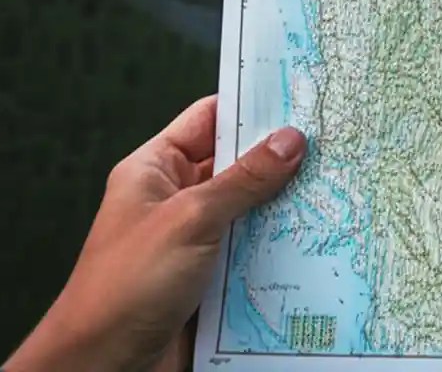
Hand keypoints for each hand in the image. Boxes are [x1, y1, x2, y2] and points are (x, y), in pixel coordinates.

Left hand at [2, 96, 306, 371]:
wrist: (104, 365)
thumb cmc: (126, 286)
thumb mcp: (190, 220)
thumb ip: (243, 180)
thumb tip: (290, 140)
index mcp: (154, 170)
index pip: (208, 120)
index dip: (250, 106)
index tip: (298, 97)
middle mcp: (176, 199)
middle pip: (238, 164)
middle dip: (280, 157)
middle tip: (332, 142)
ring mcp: (197, 239)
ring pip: (253, 209)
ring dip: (287, 205)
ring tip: (336, 186)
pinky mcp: (214, 276)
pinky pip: (256, 250)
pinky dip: (283, 245)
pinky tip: (318, 238)